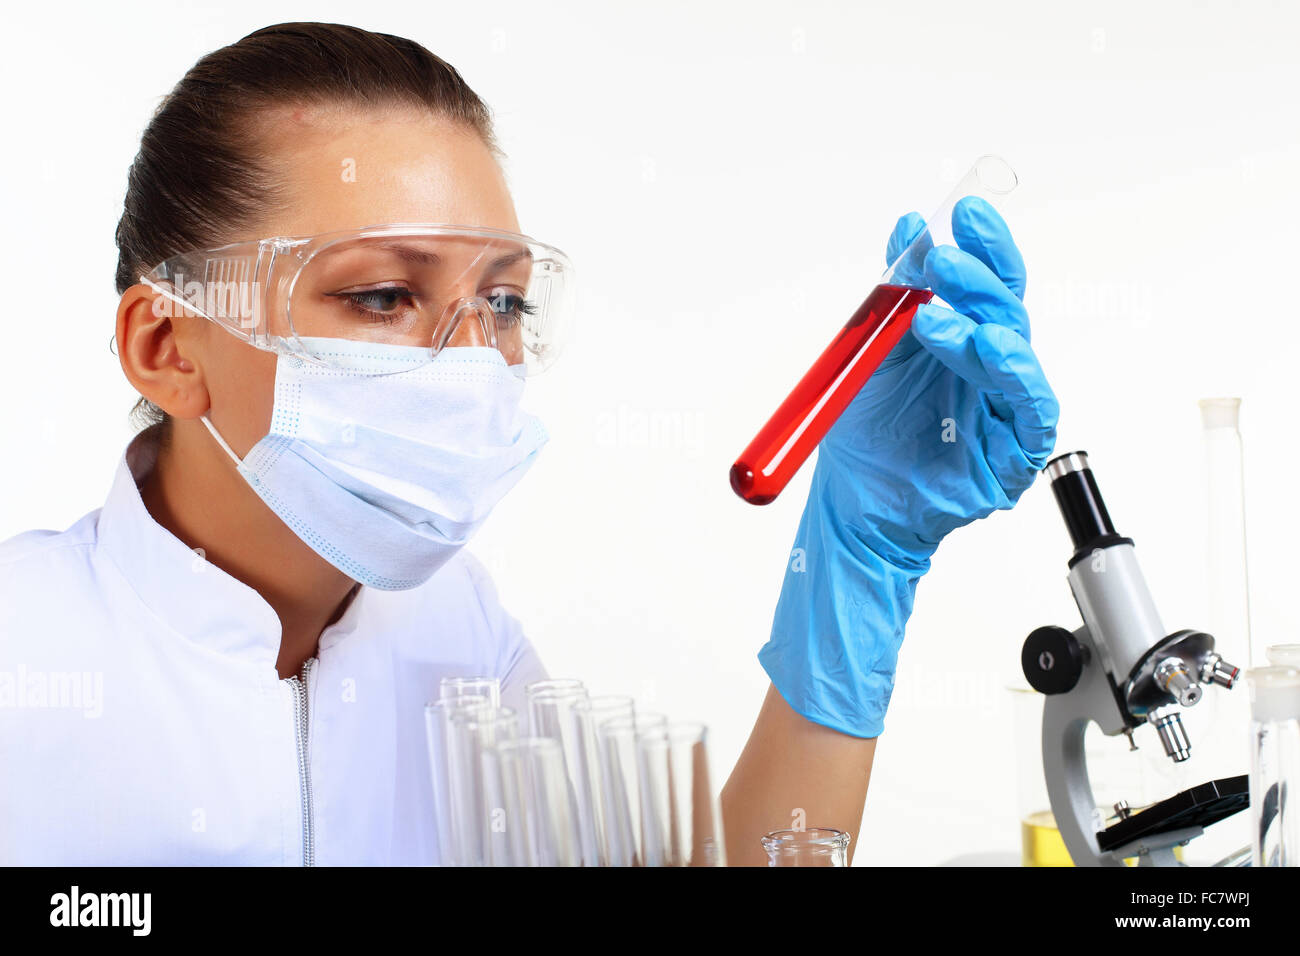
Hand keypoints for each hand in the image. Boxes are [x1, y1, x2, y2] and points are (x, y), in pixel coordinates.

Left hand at [758, 197, 1058, 737]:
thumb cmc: (867, 435)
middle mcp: (990, 368)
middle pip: (1007, 306)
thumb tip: (909, 228)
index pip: (986, 281)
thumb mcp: (873, 350)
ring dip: (980, 322)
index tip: (964, 210)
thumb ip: (896, 293)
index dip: (983, 244)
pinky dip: (1013, 373)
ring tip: (936, 316)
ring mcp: (1006, 408)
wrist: (854, 505)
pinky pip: (1032, 406)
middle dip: (979, 275)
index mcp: (963, 340)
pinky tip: (990, 350)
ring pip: (1016, 349)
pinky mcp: (1016, 452)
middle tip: (941, 259)